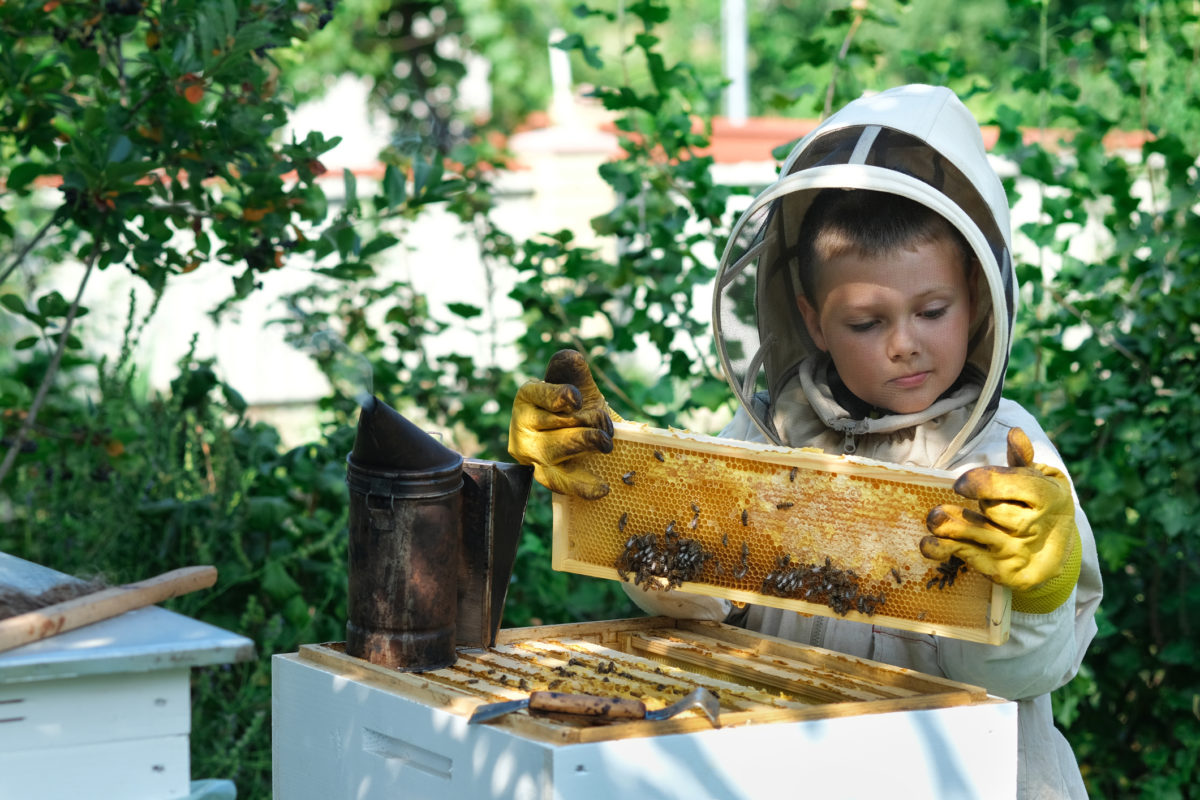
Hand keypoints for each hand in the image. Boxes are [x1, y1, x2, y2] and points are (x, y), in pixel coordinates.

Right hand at [508, 349, 613, 498]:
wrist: (575, 435)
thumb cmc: (575, 406)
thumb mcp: (575, 384)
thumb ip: (573, 370)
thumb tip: (571, 357)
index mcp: (527, 396)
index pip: (540, 394)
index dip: (560, 397)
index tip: (576, 400)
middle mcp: (522, 425)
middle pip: (554, 422)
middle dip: (586, 420)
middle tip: (604, 424)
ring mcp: (531, 453)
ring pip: (554, 450)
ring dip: (585, 443)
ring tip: (606, 443)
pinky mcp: (544, 475)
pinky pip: (560, 483)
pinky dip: (582, 486)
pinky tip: (602, 488)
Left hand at [921, 428, 1080, 609]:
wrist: (1057, 553)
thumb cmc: (1043, 506)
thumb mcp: (1042, 479)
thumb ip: (1022, 460)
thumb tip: (1014, 434)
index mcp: (1050, 497)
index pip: (1016, 485)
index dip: (984, 482)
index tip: (960, 485)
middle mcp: (1038, 528)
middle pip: (995, 510)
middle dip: (976, 502)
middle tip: (964, 498)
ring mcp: (1021, 553)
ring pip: (979, 534)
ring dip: (951, 525)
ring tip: (935, 517)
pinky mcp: (1007, 574)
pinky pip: (972, 559)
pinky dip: (946, 550)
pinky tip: (929, 544)